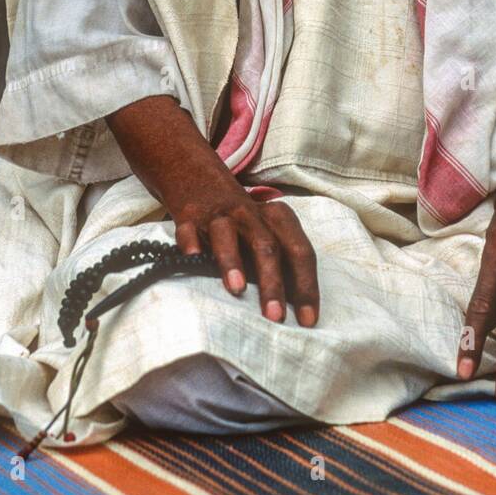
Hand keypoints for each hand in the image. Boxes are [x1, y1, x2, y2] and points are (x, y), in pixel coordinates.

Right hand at [106, 95, 318, 326]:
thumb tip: (293, 310)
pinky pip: (189, 228)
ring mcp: (218, 214)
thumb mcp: (261, 232)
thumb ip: (275, 263)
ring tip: (237, 289)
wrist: (194, 174)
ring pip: (229, 235)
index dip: (306, 286)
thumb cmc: (237, 218)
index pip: (299, 252)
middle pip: (268, 246)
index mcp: (275, 220)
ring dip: (233, 260)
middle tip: (275, 317)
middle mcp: (250, 215)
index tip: (307, 321)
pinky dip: (190, 241)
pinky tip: (192, 257)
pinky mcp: (188, 215)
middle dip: (273, 283)